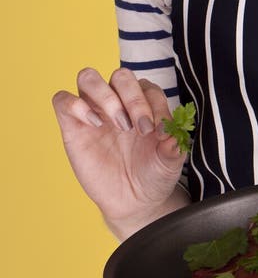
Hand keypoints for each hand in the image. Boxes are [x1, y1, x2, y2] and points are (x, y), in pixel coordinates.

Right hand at [53, 68, 188, 236]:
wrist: (133, 200)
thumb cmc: (153, 173)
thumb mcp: (170, 162)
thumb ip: (174, 146)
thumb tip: (173, 134)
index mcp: (144, 103)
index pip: (149, 88)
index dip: (157, 106)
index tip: (160, 131)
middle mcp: (118, 102)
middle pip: (121, 76)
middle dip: (134, 99)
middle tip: (141, 129)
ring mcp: (94, 112)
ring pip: (88, 77)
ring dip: (106, 96)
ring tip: (120, 125)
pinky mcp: (72, 126)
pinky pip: (62, 100)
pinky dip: (75, 105)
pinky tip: (95, 124)